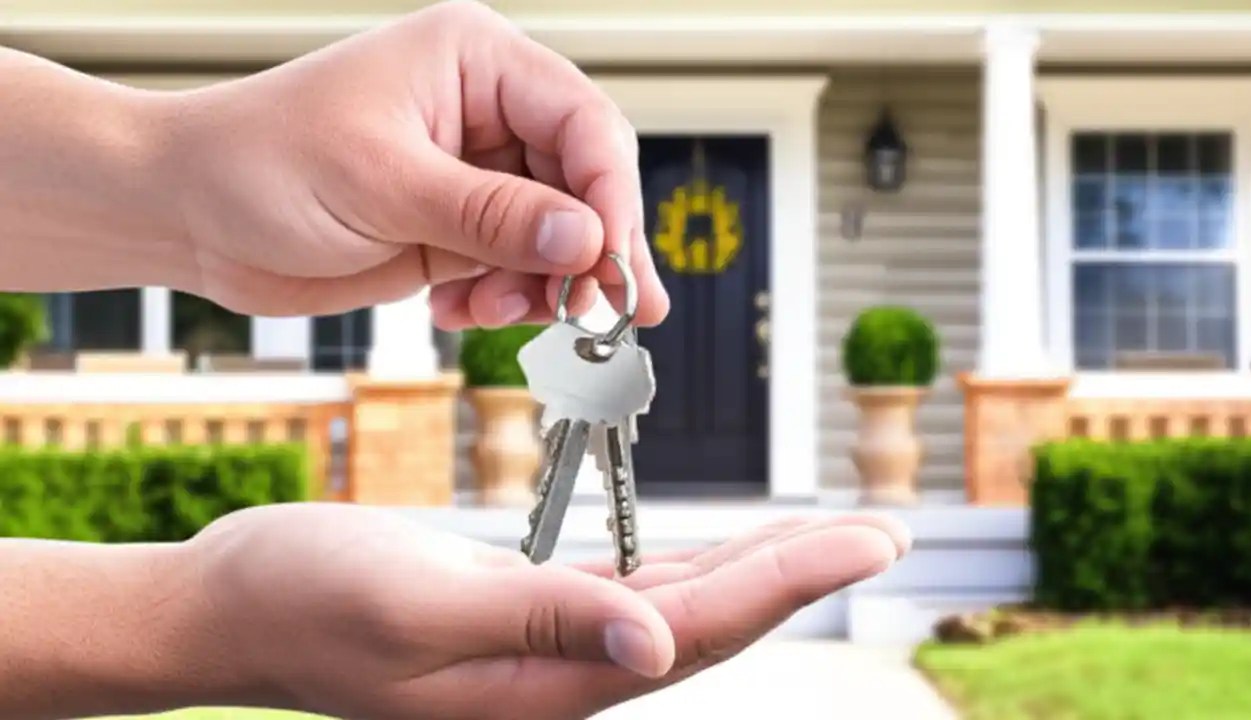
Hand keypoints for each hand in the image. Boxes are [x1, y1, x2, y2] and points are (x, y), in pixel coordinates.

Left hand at [158, 0, 666, 326]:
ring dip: (543, 287)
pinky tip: (458, 312)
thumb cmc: (261, 163)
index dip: (610, 199)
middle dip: (589, 253)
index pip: (584, 124)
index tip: (611, 267)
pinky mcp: (455, 226)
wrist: (188, 214)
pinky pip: (515, 269)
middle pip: (584, 183)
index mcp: (476, 62)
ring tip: (498, 313)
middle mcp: (485, 112)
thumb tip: (588, 241)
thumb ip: (493, 216)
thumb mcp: (384, 185)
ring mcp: (473, 173)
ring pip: (556, 235)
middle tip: (604, 315)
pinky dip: (504, 300)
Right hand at [186, 503, 910, 719]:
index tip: (869, 540)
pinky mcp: (523, 611)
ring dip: (757, 566)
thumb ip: (539, 621)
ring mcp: (545, 646)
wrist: (235, 603)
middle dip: (801, 574)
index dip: (791, 581)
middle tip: (885, 531)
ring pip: (680, 603)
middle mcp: (562, 675)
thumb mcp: (415, 605)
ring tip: (831, 534)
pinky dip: (689, 561)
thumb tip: (660, 645)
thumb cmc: (304, 600)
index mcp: (545, 685)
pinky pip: (629, 586)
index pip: (698, 630)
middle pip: (711, 621)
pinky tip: (724, 545)